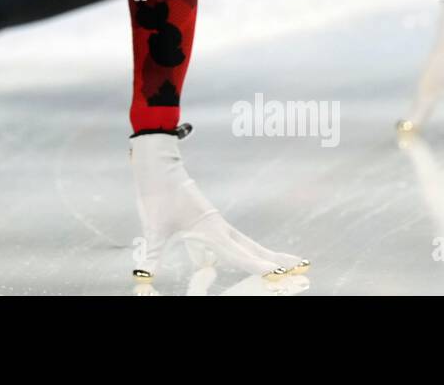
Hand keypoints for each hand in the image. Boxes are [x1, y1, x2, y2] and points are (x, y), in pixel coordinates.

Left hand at [129, 127, 307, 280]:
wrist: (158, 168)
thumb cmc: (157, 195)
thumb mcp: (154, 227)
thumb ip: (153, 254)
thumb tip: (144, 274)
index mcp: (210, 229)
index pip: (239, 254)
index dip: (258, 266)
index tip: (277, 274)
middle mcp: (217, 227)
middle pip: (252, 248)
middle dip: (274, 259)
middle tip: (299, 268)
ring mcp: (214, 224)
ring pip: (243, 244)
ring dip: (261, 255)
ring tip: (279, 266)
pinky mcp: (206, 221)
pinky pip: (227, 242)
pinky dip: (238, 252)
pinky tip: (230, 262)